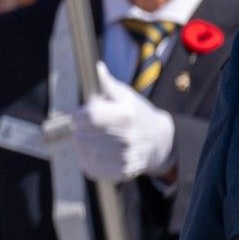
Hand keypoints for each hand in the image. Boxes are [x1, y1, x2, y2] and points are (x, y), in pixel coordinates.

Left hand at [71, 62, 175, 182]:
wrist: (159, 141)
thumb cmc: (136, 114)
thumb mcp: (126, 96)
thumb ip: (107, 84)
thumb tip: (96, 67)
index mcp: (125, 115)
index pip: (88, 117)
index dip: (79, 115)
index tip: (81, 114)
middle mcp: (126, 138)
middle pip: (82, 135)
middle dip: (81, 129)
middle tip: (88, 127)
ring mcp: (124, 157)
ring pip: (84, 152)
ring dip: (82, 145)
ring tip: (92, 138)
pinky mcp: (121, 172)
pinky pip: (91, 168)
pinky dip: (87, 160)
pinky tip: (95, 152)